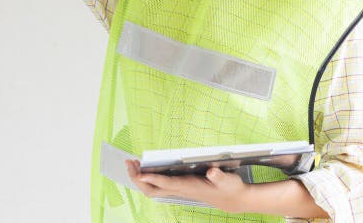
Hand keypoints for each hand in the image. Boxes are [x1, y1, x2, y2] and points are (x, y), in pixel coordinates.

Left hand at [125, 159, 251, 213]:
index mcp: (189, 187)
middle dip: (138, 179)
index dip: (153, 178)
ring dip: (139, 178)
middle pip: (152, 190)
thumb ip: (220, 176)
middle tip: (129, 163)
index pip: (167, 184)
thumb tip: (212, 172)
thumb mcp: (229, 181)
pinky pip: (157, 185)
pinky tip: (144, 167)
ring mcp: (178, 189)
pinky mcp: (179, 187)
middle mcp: (180, 190)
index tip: (141, 172)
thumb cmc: (229, 188)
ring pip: (152, 189)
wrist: (232, 199)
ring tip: (132, 163)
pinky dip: (147, 177)